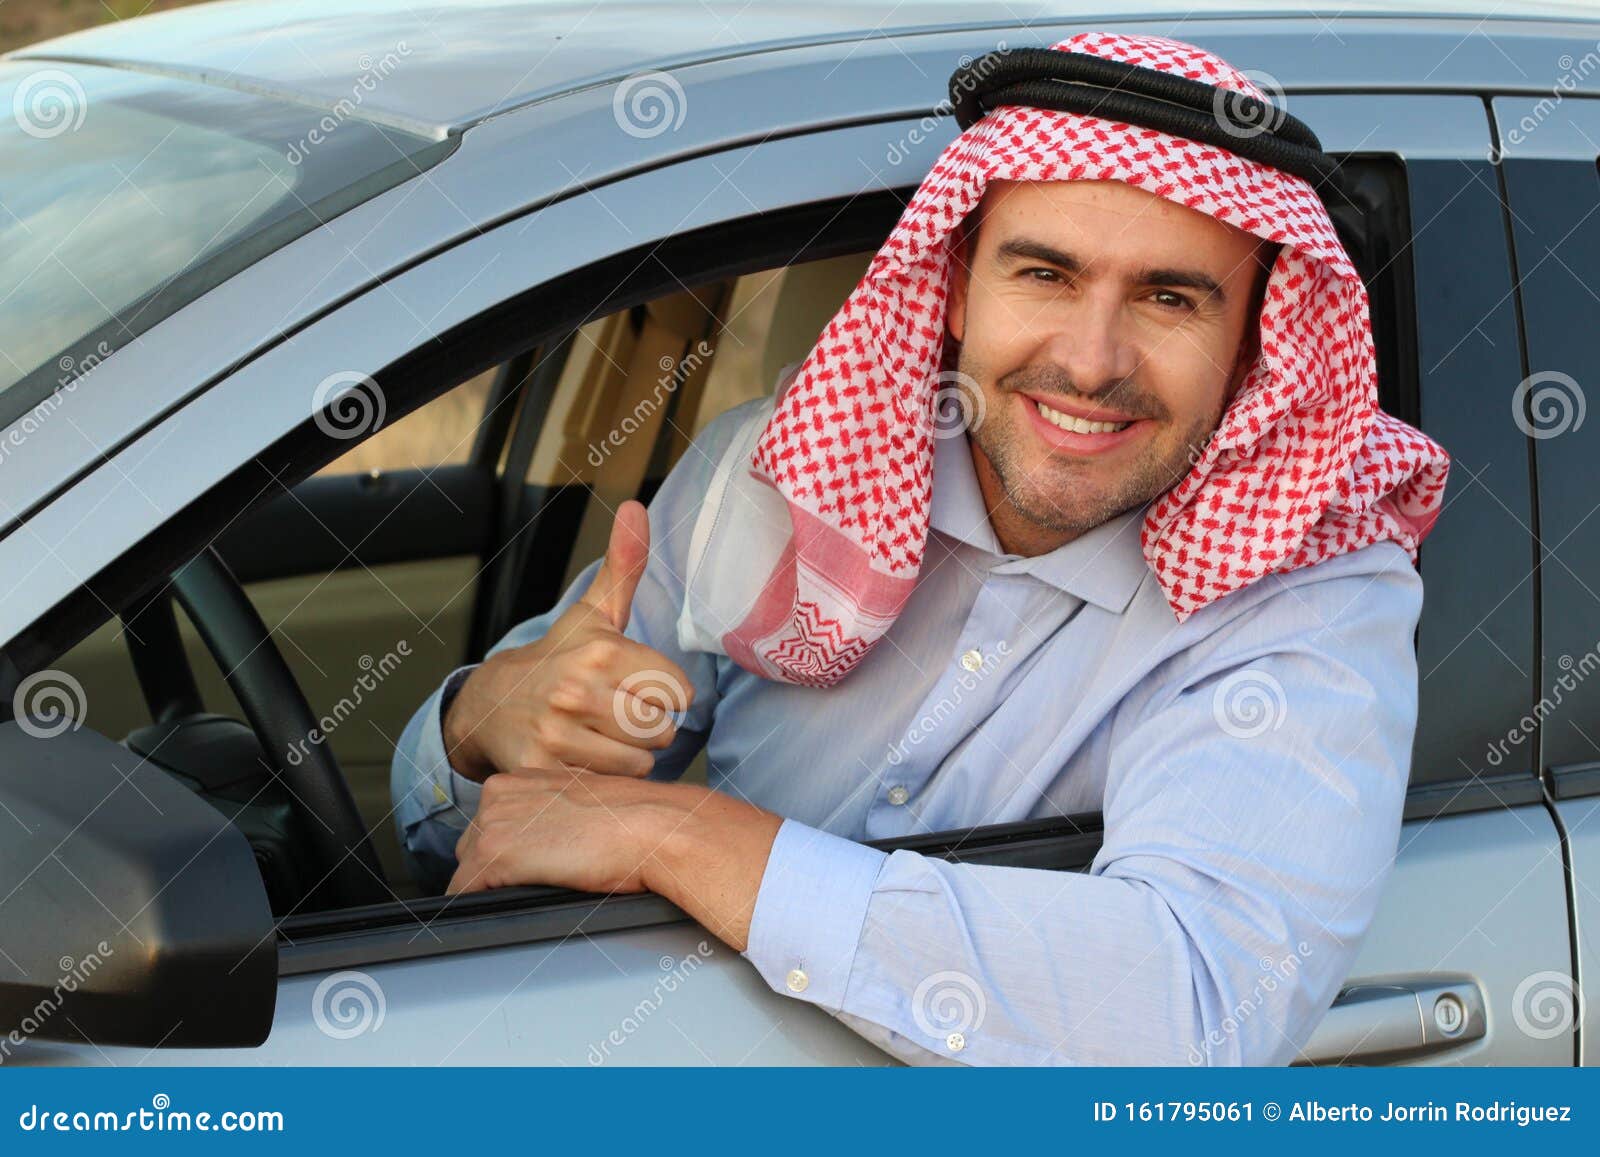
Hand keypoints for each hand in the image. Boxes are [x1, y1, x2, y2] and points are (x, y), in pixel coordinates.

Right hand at [442, 500, 694, 781]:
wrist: (490, 705)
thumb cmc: (557, 658)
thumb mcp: (594, 613)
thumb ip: (624, 565)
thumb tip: (635, 506)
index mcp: (600, 650)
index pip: (679, 691)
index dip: (665, 694)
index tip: (638, 687)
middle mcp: (577, 690)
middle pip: (662, 730)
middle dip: (648, 728)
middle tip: (618, 716)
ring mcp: (557, 734)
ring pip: (639, 764)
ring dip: (629, 758)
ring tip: (602, 739)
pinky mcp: (543, 772)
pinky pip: (607, 788)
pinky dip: (603, 782)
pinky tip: (584, 761)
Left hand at [445, 768, 783, 951]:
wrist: (657, 827)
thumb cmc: (638, 819)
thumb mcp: (586, 804)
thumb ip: (554, 814)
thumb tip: (545, 845)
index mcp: (525, 777)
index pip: (491, 824)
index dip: (509, 852)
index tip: (531, 865)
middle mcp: (501, 792)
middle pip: (472, 846)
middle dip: (495, 869)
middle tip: (537, 882)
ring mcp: (494, 821)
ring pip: (468, 870)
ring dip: (492, 888)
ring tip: (537, 892)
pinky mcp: (495, 853)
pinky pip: (466, 892)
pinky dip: (486, 905)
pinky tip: (521, 903)